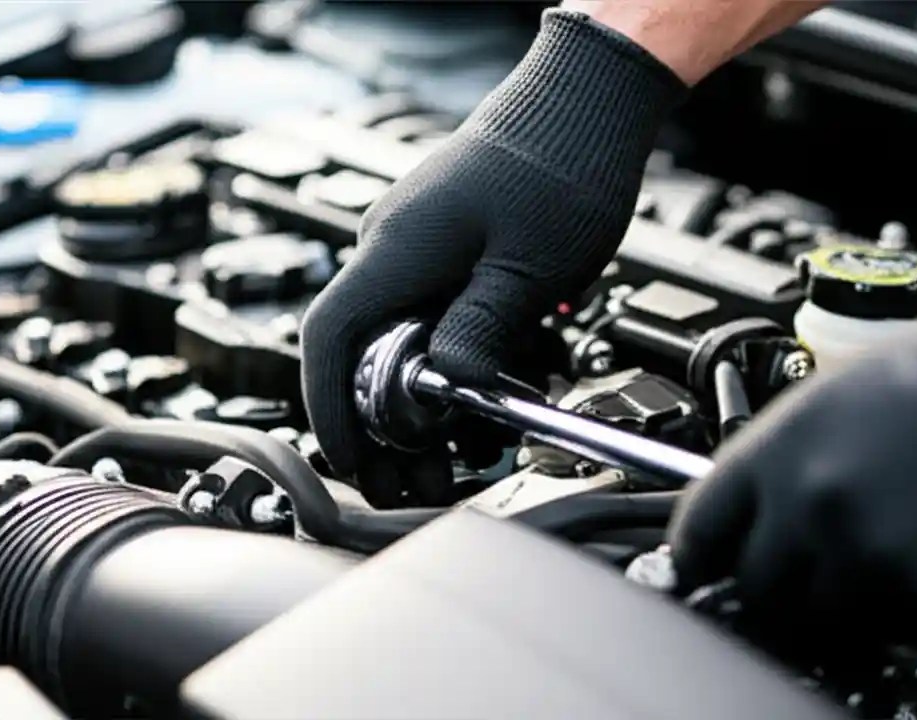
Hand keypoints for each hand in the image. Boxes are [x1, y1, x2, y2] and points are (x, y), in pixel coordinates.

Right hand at [300, 10, 684, 506]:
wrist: (586, 103)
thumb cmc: (560, 166)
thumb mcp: (527, 269)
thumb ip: (479, 335)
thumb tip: (446, 392)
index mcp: (395, 251)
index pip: (330, 339)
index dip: (331, 409)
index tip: (351, 461)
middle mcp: (393, 249)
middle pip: (364, 354)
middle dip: (388, 429)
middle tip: (419, 484)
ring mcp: (419, 248)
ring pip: (403, 343)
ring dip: (427, 406)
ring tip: (460, 459)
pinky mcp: (449, 249)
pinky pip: (435, 319)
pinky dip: (454, 366)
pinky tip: (488, 401)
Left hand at [668, 190, 916, 657]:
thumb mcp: (850, 389)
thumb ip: (794, 454)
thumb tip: (766, 503)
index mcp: (784, 445)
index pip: (698, 529)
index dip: (699, 555)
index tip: (708, 567)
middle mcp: (815, 504)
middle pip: (756, 589)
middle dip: (780, 587)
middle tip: (820, 570)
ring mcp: (874, 557)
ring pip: (826, 621)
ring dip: (850, 604)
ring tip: (902, 553)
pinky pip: (904, 635)